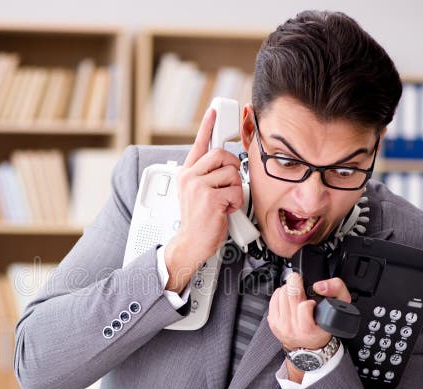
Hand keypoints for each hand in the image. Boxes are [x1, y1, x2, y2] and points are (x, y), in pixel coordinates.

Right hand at [163, 107, 242, 292]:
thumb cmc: (199, 222)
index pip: (198, 144)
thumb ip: (207, 177)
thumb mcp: (197, 194)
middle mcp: (189, 177)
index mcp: (186, 174)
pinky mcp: (210, 198)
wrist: (191, 244)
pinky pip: (235, 191)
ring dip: (235, 191)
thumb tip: (226, 165)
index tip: (213, 111)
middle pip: (221, 154)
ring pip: (231, 174)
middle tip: (230, 184)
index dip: (207, 126)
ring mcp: (198, 186)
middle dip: (232, 168)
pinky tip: (225, 211)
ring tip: (224, 203)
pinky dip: (236, 203)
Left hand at [268, 272, 351, 350]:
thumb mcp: (340, 308)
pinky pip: (273, 299)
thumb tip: (319, 286)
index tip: (311, 299)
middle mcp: (292, 329)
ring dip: (288, 289)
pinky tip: (287, 298)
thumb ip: (336, 290)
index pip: (304, 305)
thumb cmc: (324, 326)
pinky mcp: (273, 322)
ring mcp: (281, 326)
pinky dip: (280, 294)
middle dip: (295, 284)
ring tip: (295, 292)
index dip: (309, 298)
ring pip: (281, 294)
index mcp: (308, 329)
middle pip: (289, 294)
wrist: (310, 346)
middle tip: (299, 282)